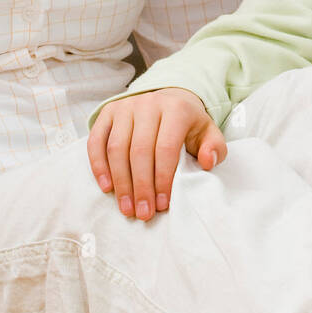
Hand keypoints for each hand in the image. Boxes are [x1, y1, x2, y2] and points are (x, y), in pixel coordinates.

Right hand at [87, 87, 227, 220]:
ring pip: (116, 148)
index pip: (166, 148)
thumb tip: (208, 161)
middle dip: (141, 187)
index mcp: (176, 109)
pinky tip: (106, 187)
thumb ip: (215, 148)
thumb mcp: (208, 133)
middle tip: (143, 214)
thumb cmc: (188, 124)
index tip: (162, 205)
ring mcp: (125, 106)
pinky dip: (98, 165)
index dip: (163, 179)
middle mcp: (148, 104)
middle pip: (139, 150)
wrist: (170, 98)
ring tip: (126, 208)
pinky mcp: (108, 112)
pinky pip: (97, 140)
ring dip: (120, 182)